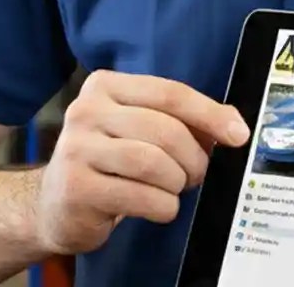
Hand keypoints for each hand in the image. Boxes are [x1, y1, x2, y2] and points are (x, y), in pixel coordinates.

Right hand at [35, 70, 250, 254]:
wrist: (54, 203)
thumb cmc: (108, 162)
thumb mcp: (138, 130)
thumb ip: (181, 121)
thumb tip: (233, 125)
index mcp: (104, 86)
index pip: (169, 93)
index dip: (210, 114)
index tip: (238, 134)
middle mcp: (86, 111)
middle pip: (164, 130)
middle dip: (193, 158)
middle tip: (196, 174)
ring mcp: (77, 149)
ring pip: (153, 163)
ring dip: (176, 183)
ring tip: (172, 190)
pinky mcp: (77, 188)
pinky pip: (141, 197)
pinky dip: (163, 207)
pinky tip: (156, 207)